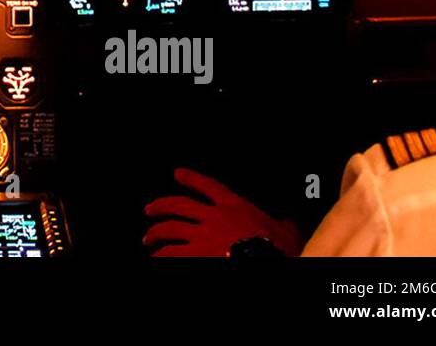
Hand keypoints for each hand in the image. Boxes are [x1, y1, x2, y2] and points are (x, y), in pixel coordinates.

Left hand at [143, 167, 302, 256]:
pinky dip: (162, 255)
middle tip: (149, 209)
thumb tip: (288, 224)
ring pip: (170, 229)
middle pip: (179, 205)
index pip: (208, 186)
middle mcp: (213, 217)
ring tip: (147, 239)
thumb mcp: (285, 232)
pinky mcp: (196, 254)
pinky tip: (156, 257)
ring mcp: (202, 236)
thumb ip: (282, 225)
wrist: (269, 262)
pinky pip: (172, 253)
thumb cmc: (279, 249)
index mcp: (234, 207)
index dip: (191, 178)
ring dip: (156, 233)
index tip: (178, 173)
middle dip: (161, 206)